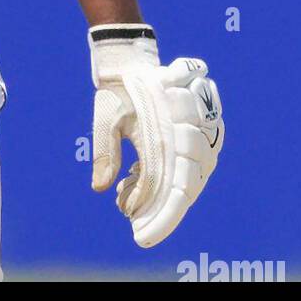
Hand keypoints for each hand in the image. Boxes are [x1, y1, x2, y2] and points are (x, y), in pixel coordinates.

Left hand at [89, 25, 223, 247]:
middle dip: (160, 213)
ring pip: (188, 183)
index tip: (140, 237)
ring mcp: (199, 138)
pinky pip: (187, 173)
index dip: (163, 218)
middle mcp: (193, 137)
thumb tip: (100, 188)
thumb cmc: (118, 90)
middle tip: (134, 227)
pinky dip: (162, 185)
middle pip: (186, 191)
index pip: (178, 189)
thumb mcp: (106, 116)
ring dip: (161, 198)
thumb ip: (107, 151)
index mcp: (174, 131)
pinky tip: (131, 187)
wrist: (130, 63)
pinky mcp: (195, 141)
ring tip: (125, 200)